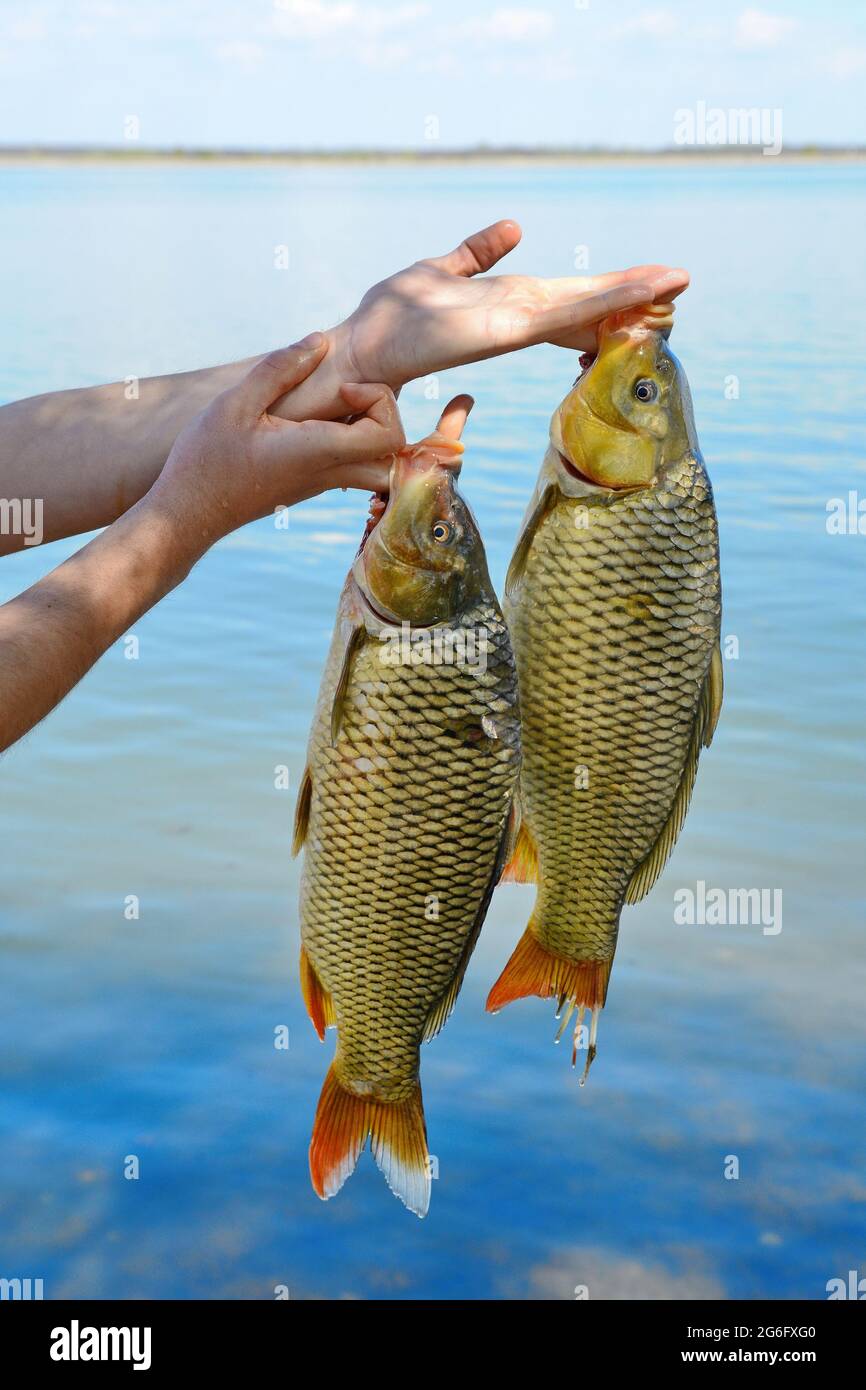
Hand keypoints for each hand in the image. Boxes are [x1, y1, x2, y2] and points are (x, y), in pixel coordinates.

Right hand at [150, 334, 403, 540]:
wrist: (188, 514)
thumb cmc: (205, 461)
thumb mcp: (235, 404)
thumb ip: (279, 369)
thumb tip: (321, 341)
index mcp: (318, 453)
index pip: (389, 433)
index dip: (378, 398)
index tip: (340, 386)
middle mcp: (330, 473)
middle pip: (395, 455)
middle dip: (386, 416)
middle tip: (348, 397)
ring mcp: (323, 483)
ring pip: (378, 464)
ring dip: (369, 428)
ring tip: (332, 404)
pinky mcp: (311, 483)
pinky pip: (353, 465)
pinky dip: (350, 437)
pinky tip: (312, 416)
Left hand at [332, 219, 688, 388]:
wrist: (361, 352)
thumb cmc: (395, 319)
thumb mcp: (440, 272)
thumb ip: (476, 253)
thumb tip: (512, 228)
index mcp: (510, 301)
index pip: (573, 295)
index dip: (613, 288)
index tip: (655, 279)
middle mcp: (519, 313)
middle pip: (588, 301)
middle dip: (636, 292)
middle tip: (683, 282)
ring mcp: (515, 323)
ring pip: (583, 306)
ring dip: (629, 293)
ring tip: (675, 282)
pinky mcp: (505, 329)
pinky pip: (559, 314)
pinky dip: (594, 304)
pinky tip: (625, 293)